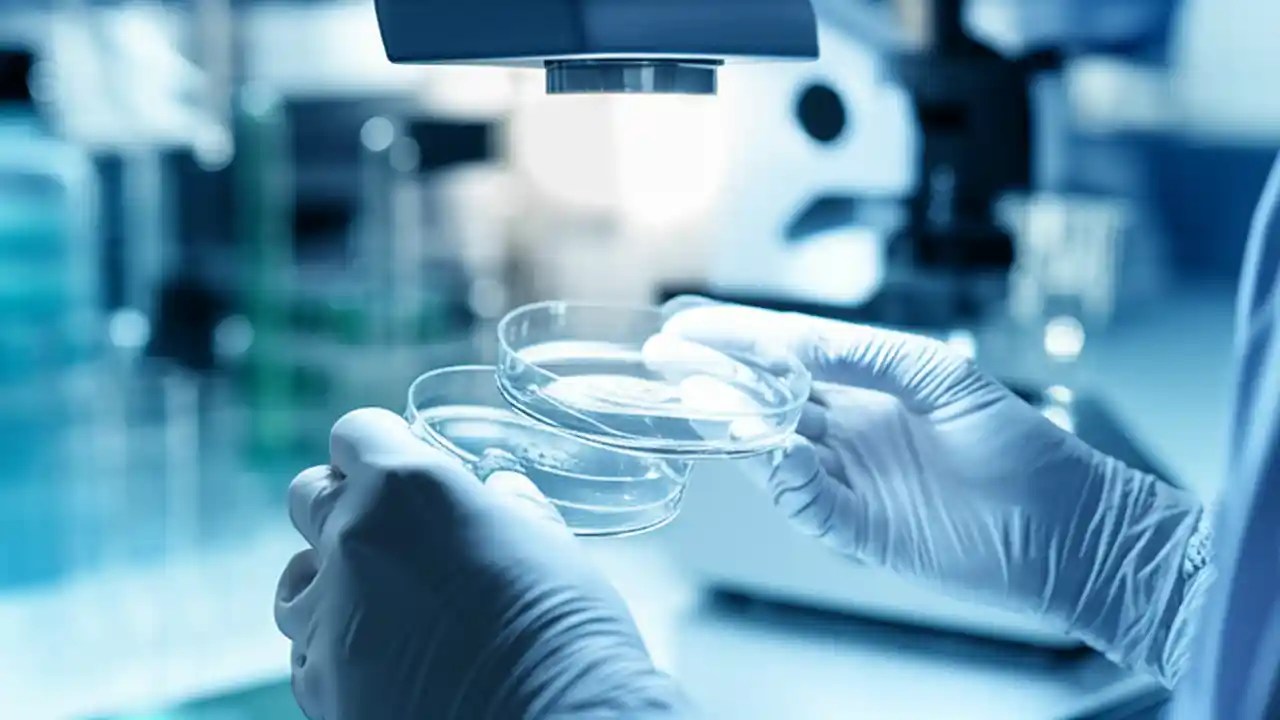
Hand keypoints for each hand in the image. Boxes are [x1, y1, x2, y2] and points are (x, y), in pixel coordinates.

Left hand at [274, 408, 684, 719]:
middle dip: (342, 503)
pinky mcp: (321, 685)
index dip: (376, 445)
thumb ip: (507, 508)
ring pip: (297, 580)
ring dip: (334, 580)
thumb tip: (501, 493)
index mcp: (407, 489)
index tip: (395, 459)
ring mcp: (327, 619)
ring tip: (389, 604)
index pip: (355, 435)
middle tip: (390, 528)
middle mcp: (352, 542)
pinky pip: (305, 650)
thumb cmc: (566, 629)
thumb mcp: (547, 543)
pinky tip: (383, 657)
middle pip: (307, 497)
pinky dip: (333, 645)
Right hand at [664, 302, 1211, 684]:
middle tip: (667, 360)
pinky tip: (774, 455)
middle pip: (763, 401)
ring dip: (736, 427)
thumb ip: (863, 354)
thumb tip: (791, 339)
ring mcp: (851, 482)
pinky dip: (782, 482)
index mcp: (864, 387)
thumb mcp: (938, 374)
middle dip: (714, 379)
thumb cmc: (1015, 441)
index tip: (688, 324)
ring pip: (771, 451)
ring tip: (702, 401)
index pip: (784, 357)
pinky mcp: (860, 532)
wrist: (1068, 524)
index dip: (734, 339)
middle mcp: (848, 433)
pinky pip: (805, 504)